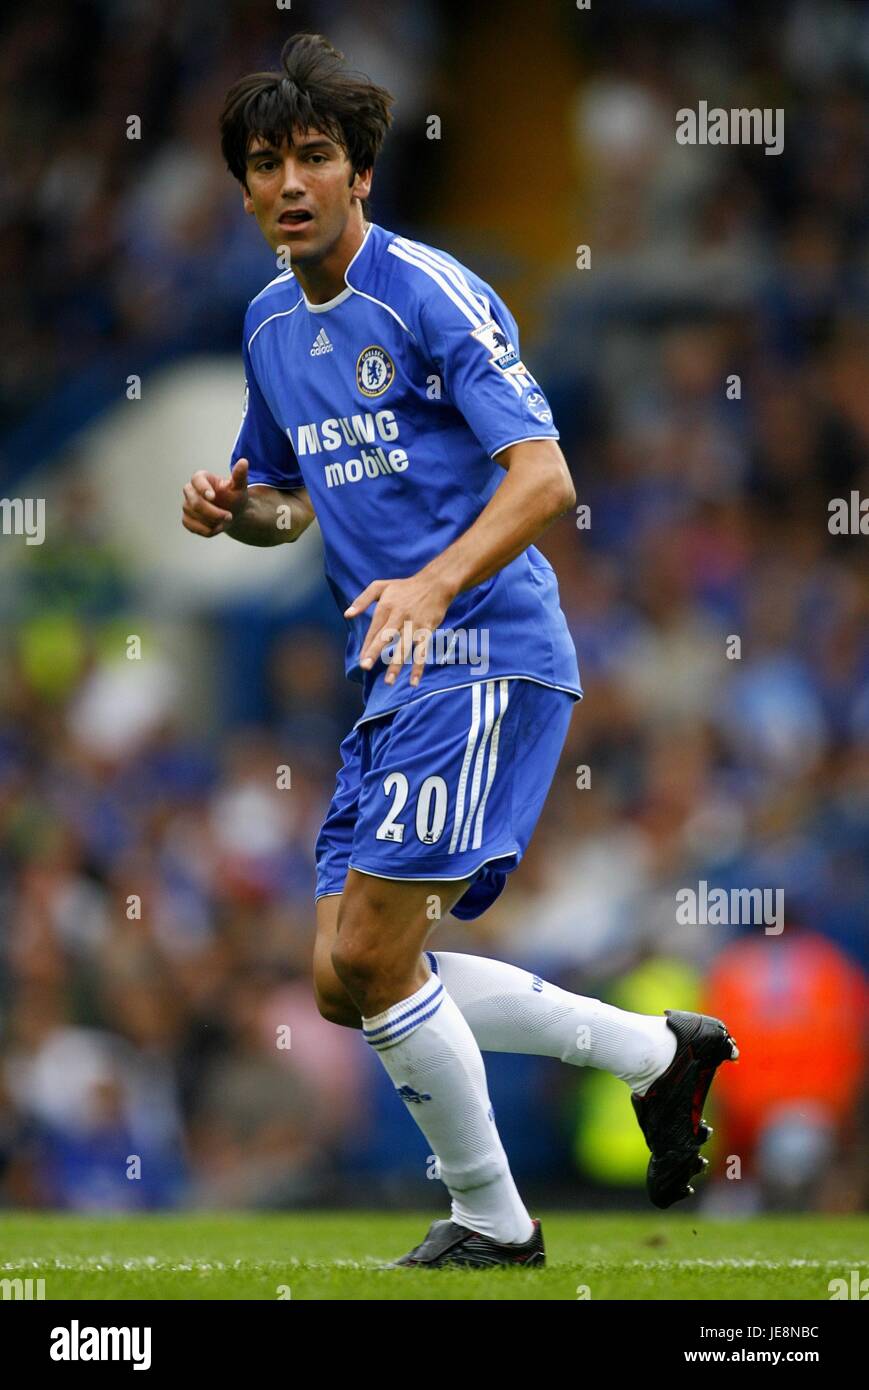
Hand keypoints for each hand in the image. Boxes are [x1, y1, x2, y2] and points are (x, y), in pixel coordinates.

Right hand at [182, 458, 249, 536]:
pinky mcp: (186, 519)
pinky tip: (218, 527)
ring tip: (226, 520)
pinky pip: (193, 527)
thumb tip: (244, 462)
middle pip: (194, 503)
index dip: (203, 488)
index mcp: (201, 478)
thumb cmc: (234, 497)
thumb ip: (239, 475)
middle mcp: (190, 491)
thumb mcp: (239, 487)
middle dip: (213, 512)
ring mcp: (186, 505)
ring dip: (213, 522)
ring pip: (195, 517)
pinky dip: (207, 530)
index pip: (196, 480)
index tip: (213, 496)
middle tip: (229, 517)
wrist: (232, 513)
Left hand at [345, 571, 456, 687]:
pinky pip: (422, 652)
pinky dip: (418, 667)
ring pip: (404, 647)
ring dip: (396, 665)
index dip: (367, 646)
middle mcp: (399, 616)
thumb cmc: (404, 587)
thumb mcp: (380, 586)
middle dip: (375, 652)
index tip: (361, 661)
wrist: (435, 583)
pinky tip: (414, 682)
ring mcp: (414, 625)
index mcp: (386, 607)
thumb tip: (347, 615)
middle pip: (386, 637)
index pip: (374, 630)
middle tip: (365, 667)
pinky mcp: (427, 631)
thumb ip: (362, 600)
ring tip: (388, 682)